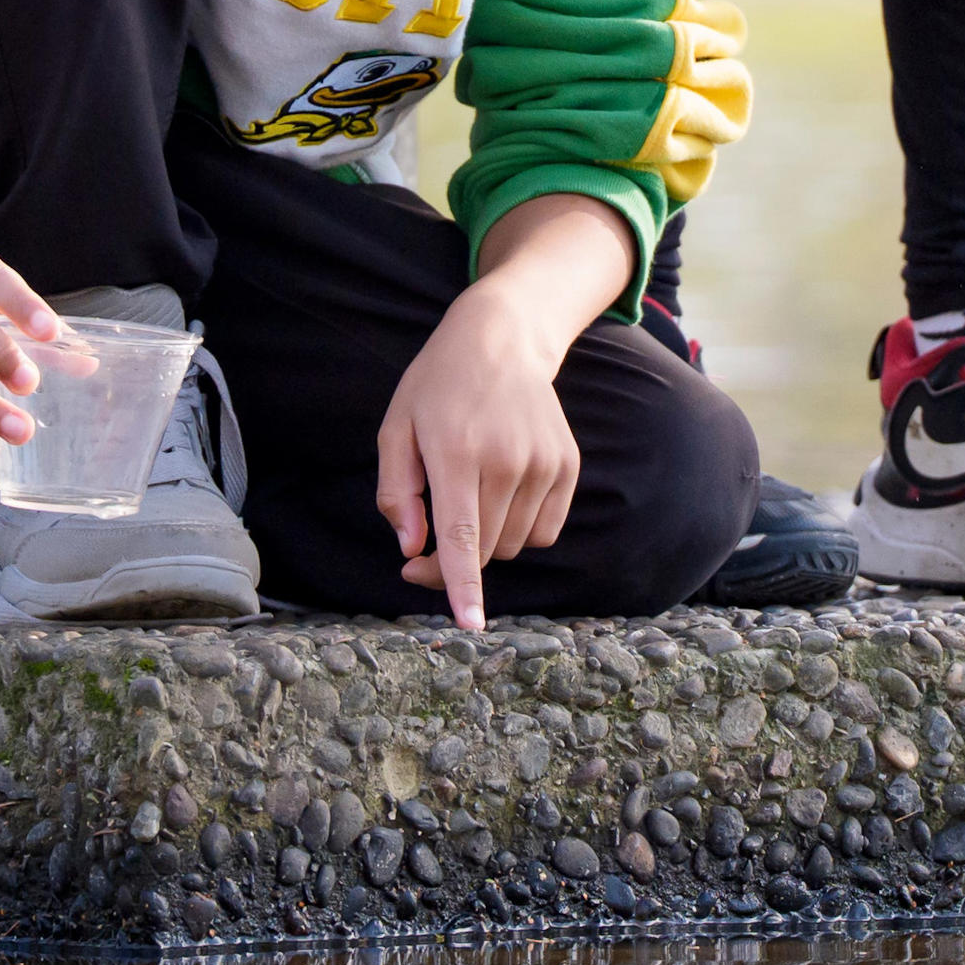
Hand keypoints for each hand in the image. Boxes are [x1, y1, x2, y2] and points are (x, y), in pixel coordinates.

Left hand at [376, 281, 584, 630]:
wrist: (503, 339)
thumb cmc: (438, 386)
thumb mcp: (396, 428)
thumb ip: (398, 492)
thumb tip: (411, 549)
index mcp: (457, 452)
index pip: (462, 534)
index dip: (463, 584)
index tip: (471, 625)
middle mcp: (507, 459)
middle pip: (485, 550)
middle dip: (452, 562)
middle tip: (424, 546)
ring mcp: (544, 463)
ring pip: (514, 544)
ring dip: (488, 541)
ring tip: (468, 498)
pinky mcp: (568, 465)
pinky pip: (545, 529)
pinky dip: (520, 527)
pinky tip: (502, 492)